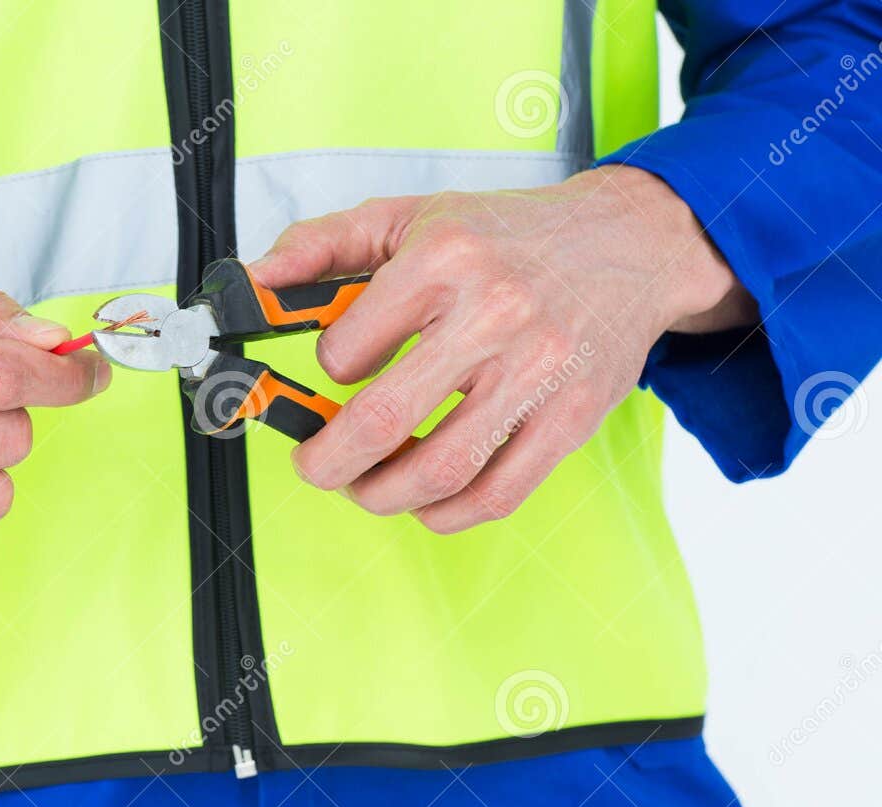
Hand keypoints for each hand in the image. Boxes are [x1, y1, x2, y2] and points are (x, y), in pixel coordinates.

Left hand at [249, 166, 755, 532]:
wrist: (631, 243)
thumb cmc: (507, 238)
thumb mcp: (410, 217)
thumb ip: (320, 247)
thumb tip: (251, 286)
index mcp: (444, 259)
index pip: (346, 350)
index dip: (324, 377)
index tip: (334, 376)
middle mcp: (495, 313)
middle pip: (384, 421)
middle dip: (329, 463)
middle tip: (315, 466)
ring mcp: (539, 371)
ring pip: (441, 470)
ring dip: (383, 496)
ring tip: (366, 486)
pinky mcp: (573, 417)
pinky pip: (498, 494)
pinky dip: (446, 514)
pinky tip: (425, 500)